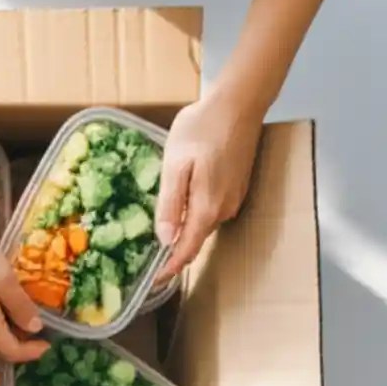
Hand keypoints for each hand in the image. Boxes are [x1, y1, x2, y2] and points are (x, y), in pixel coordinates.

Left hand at [154, 92, 262, 281]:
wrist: (239, 103)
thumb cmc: (202, 129)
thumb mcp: (176, 165)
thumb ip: (171, 204)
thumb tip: (166, 239)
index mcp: (207, 207)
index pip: (187, 250)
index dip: (170, 268)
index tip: (153, 281)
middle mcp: (224, 209)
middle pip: (195, 239)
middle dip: (173, 251)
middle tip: (147, 259)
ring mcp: (233, 198)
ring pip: (202, 223)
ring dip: (183, 231)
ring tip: (159, 234)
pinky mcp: (236, 186)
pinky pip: (211, 209)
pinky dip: (194, 214)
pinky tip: (180, 205)